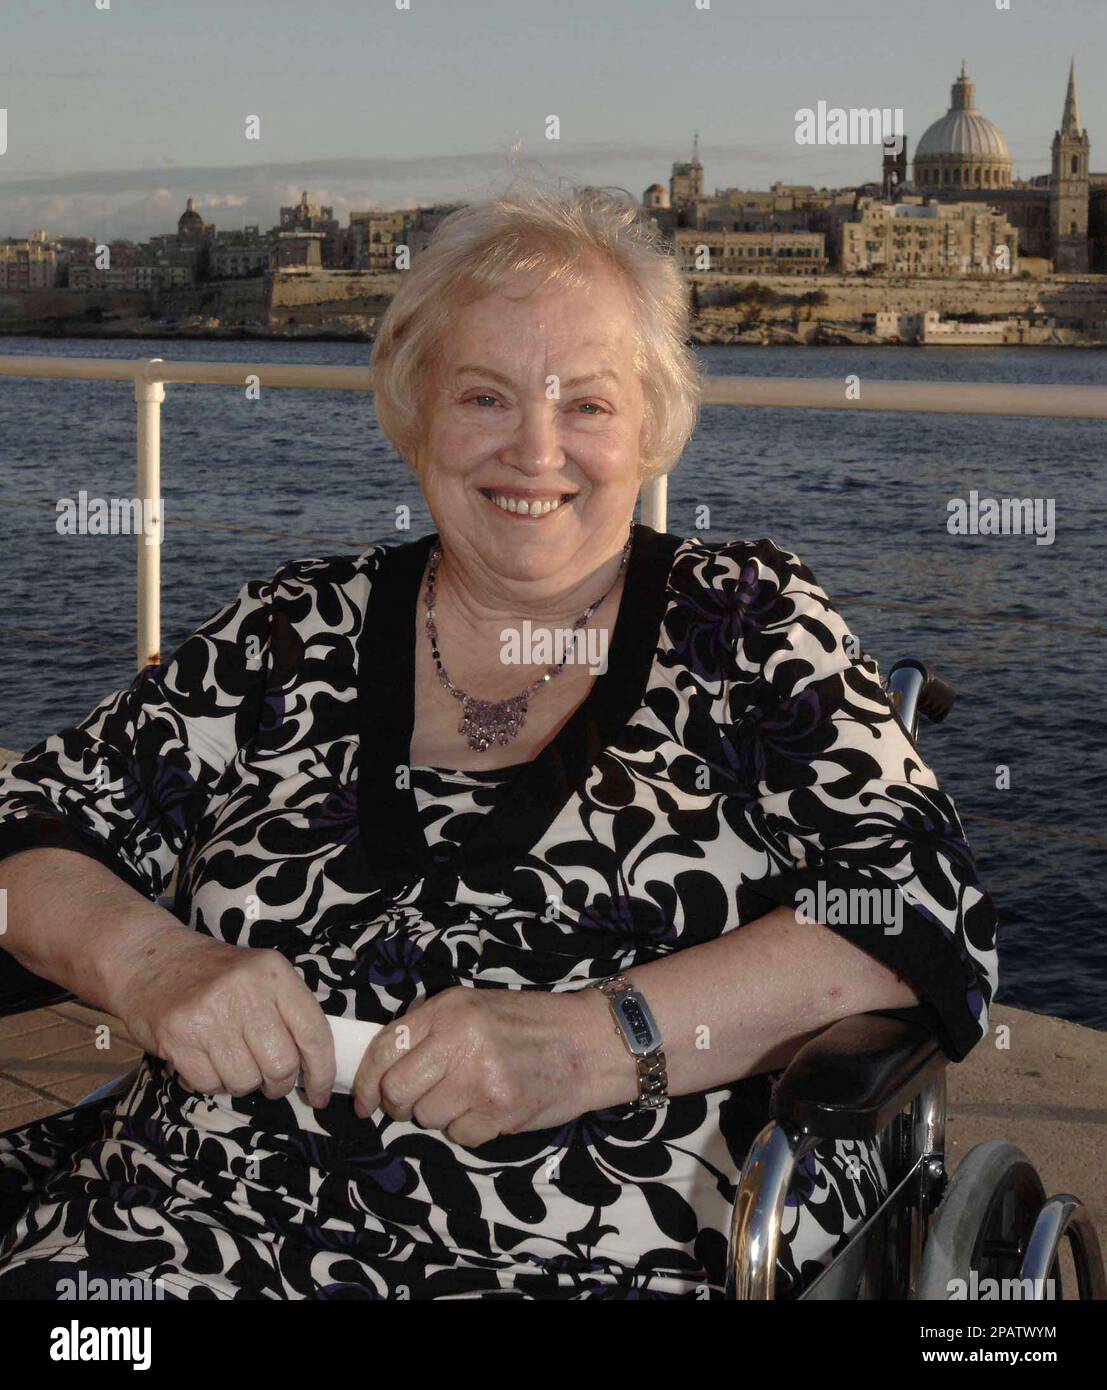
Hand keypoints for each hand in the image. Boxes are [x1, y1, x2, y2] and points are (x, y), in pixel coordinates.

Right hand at [107, 920, 335, 1106]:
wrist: (149, 959)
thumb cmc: (214, 973)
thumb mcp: (260, 974)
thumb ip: (288, 1011)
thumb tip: (314, 1068)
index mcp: (273, 973)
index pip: (314, 1032)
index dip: (322, 1071)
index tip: (319, 1095)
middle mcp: (245, 991)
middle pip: (281, 1065)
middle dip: (279, 1083)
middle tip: (269, 1079)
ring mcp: (209, 1015)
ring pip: (246, 1081)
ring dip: (242, 1083)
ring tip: (231, 1060)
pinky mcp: (178, 1038)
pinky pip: (210, 1085)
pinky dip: (212, 1083)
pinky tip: (206, 1060)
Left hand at [351, 985, 634, 1147]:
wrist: (588, 1042)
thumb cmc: (530, 1024)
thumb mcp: (475, 1006)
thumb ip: (431, 1028)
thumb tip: (384, 1064)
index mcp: (449, 1009)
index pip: (384, 1048)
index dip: (365, 1081)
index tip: (363, 1101)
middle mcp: (460, 1040)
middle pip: (397, 1091)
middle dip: (402, 1105)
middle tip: (421, 1101)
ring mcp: (480, 1077)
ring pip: (426, 1118)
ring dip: (441, 1115)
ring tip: (470, 1096)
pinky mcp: (500, 1110)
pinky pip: (459, 1136)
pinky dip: (470, 1129)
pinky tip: (491, 1108)